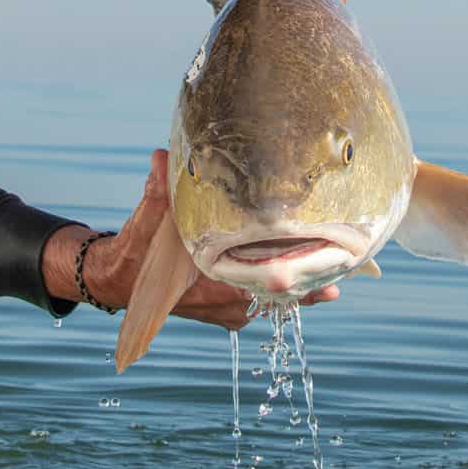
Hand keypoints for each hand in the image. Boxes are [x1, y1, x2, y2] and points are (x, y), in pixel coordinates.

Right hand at [45, 150, 339, 329]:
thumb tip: (160, 157)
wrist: (118, 279)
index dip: (297, 285)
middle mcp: (224, 305)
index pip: (262, 289)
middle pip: (278, 299)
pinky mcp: (225, 308)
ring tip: (336, 274)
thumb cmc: (136, 253)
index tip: (333, 283)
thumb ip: (156, 191)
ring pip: (272, 301)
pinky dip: (281, 288)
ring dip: (299, 286)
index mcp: (210, 287)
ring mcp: (226, 310)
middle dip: (310, 284)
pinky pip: (261, 301)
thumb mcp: (146, 222)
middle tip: (350, 271)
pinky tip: (304, 275)